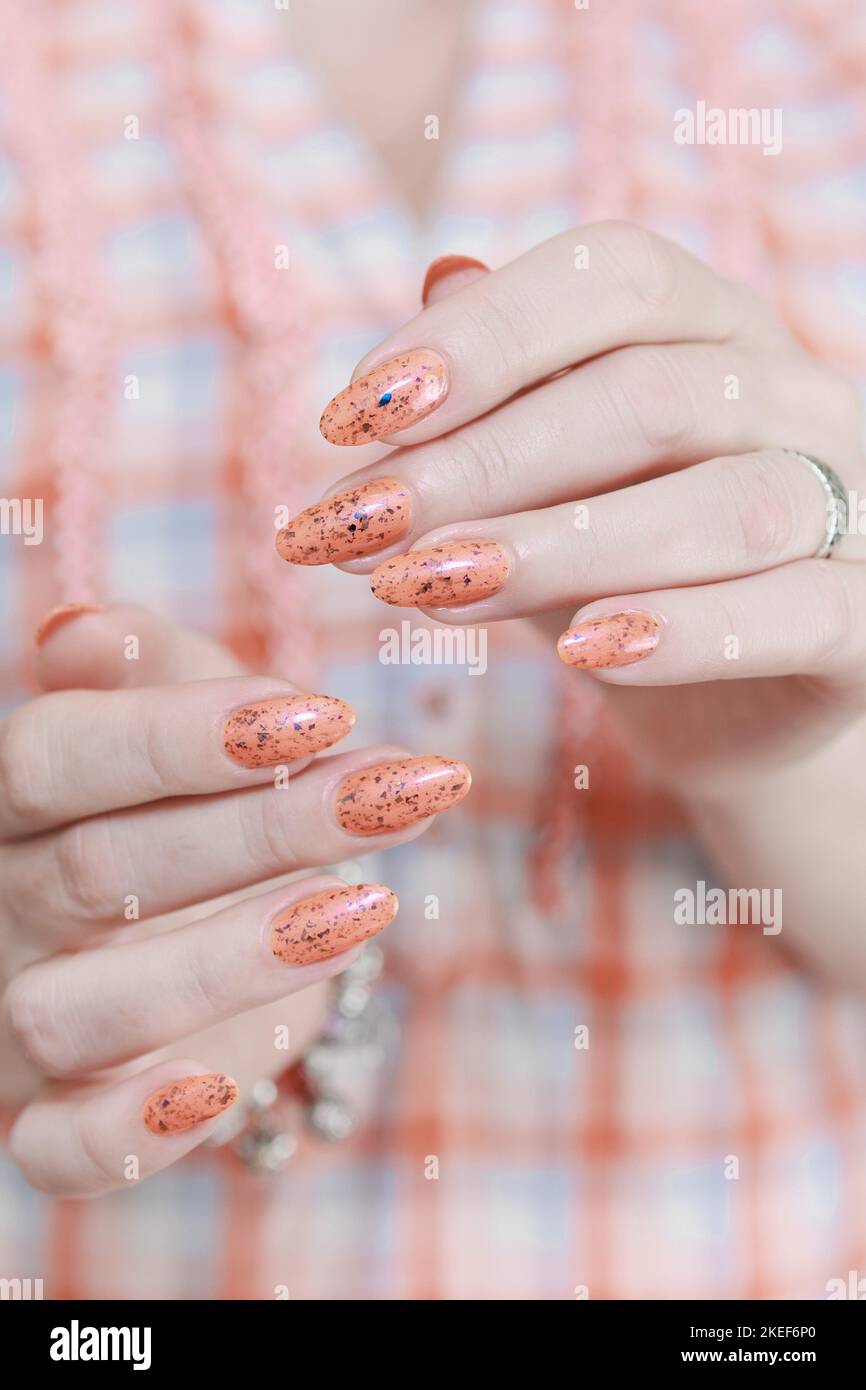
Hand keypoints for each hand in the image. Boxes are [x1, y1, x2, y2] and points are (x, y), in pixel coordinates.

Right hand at [1, 604, 469, 1194]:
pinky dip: (131, 1134)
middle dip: (262, 831)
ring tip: (362, 907)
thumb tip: (81, 635)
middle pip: (99, 871)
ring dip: (229, 961)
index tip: (326, 716)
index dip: (181, 737)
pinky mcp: (50, 1120)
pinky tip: (222, 1088)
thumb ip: (146, 665)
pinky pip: (61, 1151)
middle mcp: (2, 906)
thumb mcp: (189, 711)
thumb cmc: (200, 797)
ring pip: (83, 1011)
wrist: (213, 922)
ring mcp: (19, 1017)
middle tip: (392, 795)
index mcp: (18, 799)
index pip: (56, 757)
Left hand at [278, 223, 865, 796]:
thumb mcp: (543, 485)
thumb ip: (499, 402)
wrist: (736, 711)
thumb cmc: (625, 575)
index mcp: (718, 331)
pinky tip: (585, 650)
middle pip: (651, 393)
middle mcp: (800, 398)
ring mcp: (857, 506)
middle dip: (486, 461)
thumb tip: (435, 280)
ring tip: (433, 587)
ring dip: (563, 546)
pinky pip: (803, 611)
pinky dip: (690, 630)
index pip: (615, 276)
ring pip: (731, 503)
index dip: (480, 335)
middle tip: (363, 524)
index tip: (350, 416)